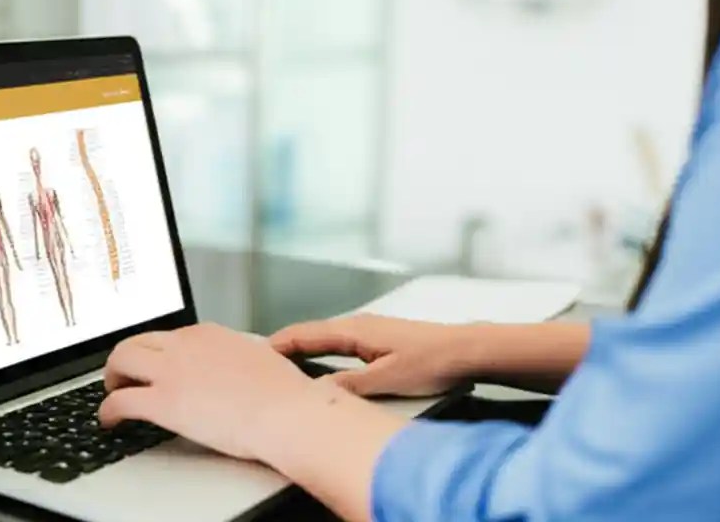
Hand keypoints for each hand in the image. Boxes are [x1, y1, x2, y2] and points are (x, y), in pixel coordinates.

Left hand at [99, 323, 314, 460]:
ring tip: (113, 394)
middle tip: (122, 377)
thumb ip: (238, 357)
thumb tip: (238, 366)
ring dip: (111, 378)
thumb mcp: (260, 358)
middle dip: (124, 360)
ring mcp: (171, 372)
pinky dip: (108, 410)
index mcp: (208, 334)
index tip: (155, 366)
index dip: (157, 353)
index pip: (169, 337)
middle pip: (136, 342)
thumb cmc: (283, 393)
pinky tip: (110, 421)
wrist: (284, 412)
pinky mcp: (163, 402)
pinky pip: (120, 401)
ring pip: (120, 361)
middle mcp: (184, 345)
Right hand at [270, 315, 473, 397]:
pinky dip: (320, 351)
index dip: (278, 345)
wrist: (466, 350)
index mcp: (355, 330)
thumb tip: (315, 393)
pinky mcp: (379, 341)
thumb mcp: (387, 379)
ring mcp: (369, 331)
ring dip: (302, 349)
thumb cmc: (432, 361)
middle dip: (283, 346)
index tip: (253, 354)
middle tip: (257, 360)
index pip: (305, 335)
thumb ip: (349, 386)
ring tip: (280, 363)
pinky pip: (338, 343)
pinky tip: (320, 364)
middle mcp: (358, 325)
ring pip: (324, 338)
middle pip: (310, 334)